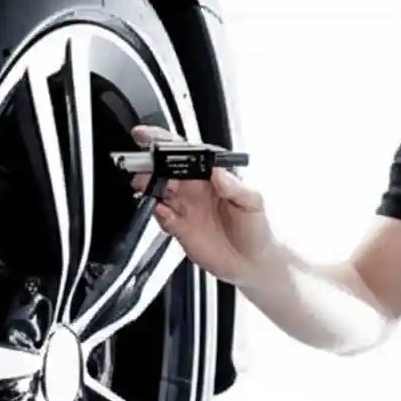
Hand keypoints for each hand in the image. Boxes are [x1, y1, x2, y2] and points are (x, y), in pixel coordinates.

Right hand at [127, 125, 274, 284]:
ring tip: (146, 186)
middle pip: (166, 170)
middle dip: (150, 164)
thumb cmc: (257, 229)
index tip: (150, 137)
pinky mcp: (179, 228)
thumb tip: (219, 172)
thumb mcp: (253, 203)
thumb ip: (236, 187)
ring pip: (159, 191)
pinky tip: (162, 212)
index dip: (166, 143)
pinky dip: (158, 213)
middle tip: (142, 165)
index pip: (186, 154)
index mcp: (211, 176)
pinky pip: (162, 217)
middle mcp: (195, 189)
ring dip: (150, 186)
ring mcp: (186, 208)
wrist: (253, 263)